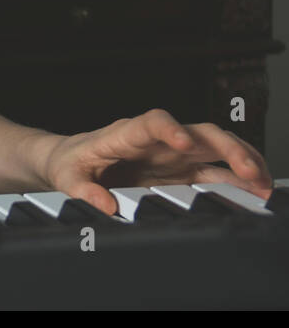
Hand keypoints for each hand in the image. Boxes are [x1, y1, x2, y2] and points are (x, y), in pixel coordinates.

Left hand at [40, 108, 272, 215]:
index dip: (168, 128)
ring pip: (214, 147)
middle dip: (226, 147)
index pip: (150, 122)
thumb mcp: (66, 176)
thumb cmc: (70, 162)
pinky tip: (254, 191)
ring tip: (262, 185)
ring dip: (241, 162)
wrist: (70, 160)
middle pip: (197, 131)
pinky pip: (215, 169)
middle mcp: (155, 140)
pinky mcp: (181, 169)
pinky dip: (236, 178)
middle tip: (249, 171)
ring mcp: (171, 153)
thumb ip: (82, 190)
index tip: (182, 141)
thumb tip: (105, 205)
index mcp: (124, 134)